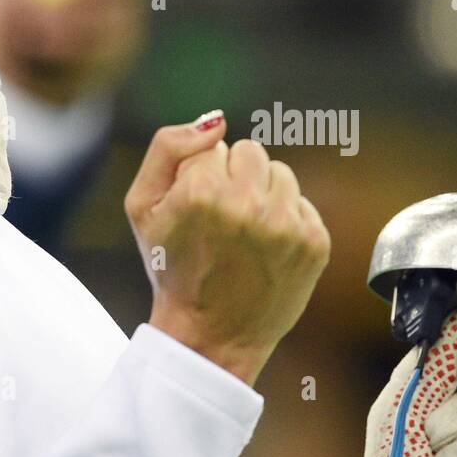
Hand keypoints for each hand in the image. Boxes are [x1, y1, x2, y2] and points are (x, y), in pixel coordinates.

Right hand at [125, 113, 330, 385]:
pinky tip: (267, 248)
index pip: (213, 145)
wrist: (211, 335)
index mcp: (201, 192)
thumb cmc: (171, 267)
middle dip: (235, 177)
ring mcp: (285, 225)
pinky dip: (286, 219)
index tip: (197, 209)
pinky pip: (302, 202)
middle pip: (250, 151)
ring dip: (263, 195)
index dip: (201, 174)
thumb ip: (167, 147)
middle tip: (222, 219)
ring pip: (280, 172)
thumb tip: (215, 120)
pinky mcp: (314, 242)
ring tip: (245, 233)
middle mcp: (246, 205)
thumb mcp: (142, 205)